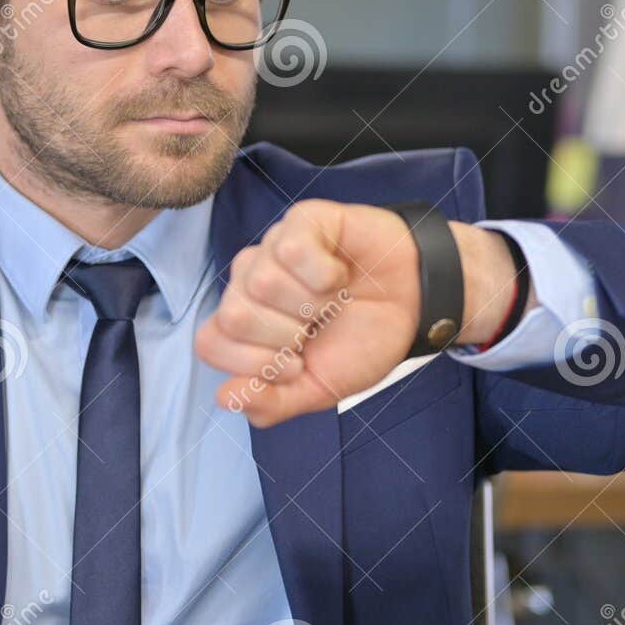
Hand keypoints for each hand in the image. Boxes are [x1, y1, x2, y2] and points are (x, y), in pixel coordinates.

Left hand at [194, 199, 522, 427]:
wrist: (416, 307)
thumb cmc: (362, 340)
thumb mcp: (320, 389)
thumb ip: (272, 403)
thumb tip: (224, 398)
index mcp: (244, 324)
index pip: (209, 344)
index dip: (256, 364)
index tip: (298, 364)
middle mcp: (248, 283)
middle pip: (232, 315)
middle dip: (286, 335)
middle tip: (317, 328)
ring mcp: (271, 249)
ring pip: (261, 281)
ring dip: (311, 304)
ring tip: (333, 299)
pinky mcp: (301, 221)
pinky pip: (290, 247)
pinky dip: (324, 274)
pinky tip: (339, 275)